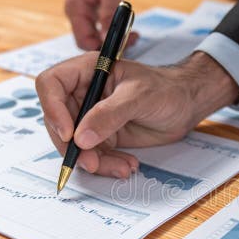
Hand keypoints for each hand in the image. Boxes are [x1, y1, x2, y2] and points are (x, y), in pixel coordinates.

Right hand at [36, 51, 238, 177]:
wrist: (186, 105)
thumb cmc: (167, 89)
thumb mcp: (139, 97)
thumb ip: (110, 115)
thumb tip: (80, 138)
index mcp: (87, 71)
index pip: (51, 84)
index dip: (52, 109)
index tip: (68, 134)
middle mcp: (84, 93)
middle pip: (58, 121)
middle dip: (73, 146)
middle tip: (92, 162)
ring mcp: (91, 117)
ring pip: (75, 144)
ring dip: (94, 161)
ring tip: (122, 167)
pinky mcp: (102, 136)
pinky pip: (93, 155)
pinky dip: (106, 165)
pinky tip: (127, 166)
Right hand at [65, 0, 133, 49]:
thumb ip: (108, 13)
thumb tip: (107, 37)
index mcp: (76, 7)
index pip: (82, 40)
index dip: (100, 48)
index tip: (120, 47)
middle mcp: (77, 14)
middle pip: (90, 42)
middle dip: (111, 45)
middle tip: (132, 39)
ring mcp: (85, 15)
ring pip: (98, 38)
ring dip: (116, 41)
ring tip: (134, 35)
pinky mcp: (94, 15)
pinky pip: (103, 31)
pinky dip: (116, 33)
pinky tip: (129, 30)